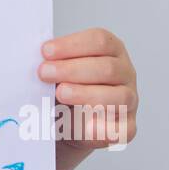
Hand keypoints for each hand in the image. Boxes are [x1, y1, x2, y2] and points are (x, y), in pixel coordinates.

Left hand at [37, 28, 137, 151]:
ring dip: (86, 95)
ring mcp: (129, 99)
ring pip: (118, 96)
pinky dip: (104, 127)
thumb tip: (39, 62)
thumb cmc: (65, 85)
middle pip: (107, 68)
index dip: (72, 45)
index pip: (99, 41)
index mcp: (111, 50)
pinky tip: (85, 126)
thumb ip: (53, 63)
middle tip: (44, 73)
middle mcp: (125, 72)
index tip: (45, 51)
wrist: (68, 120)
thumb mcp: (59, 69)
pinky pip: (122, 128)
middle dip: (72, 70)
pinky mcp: (127, 126)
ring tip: (61, 93)